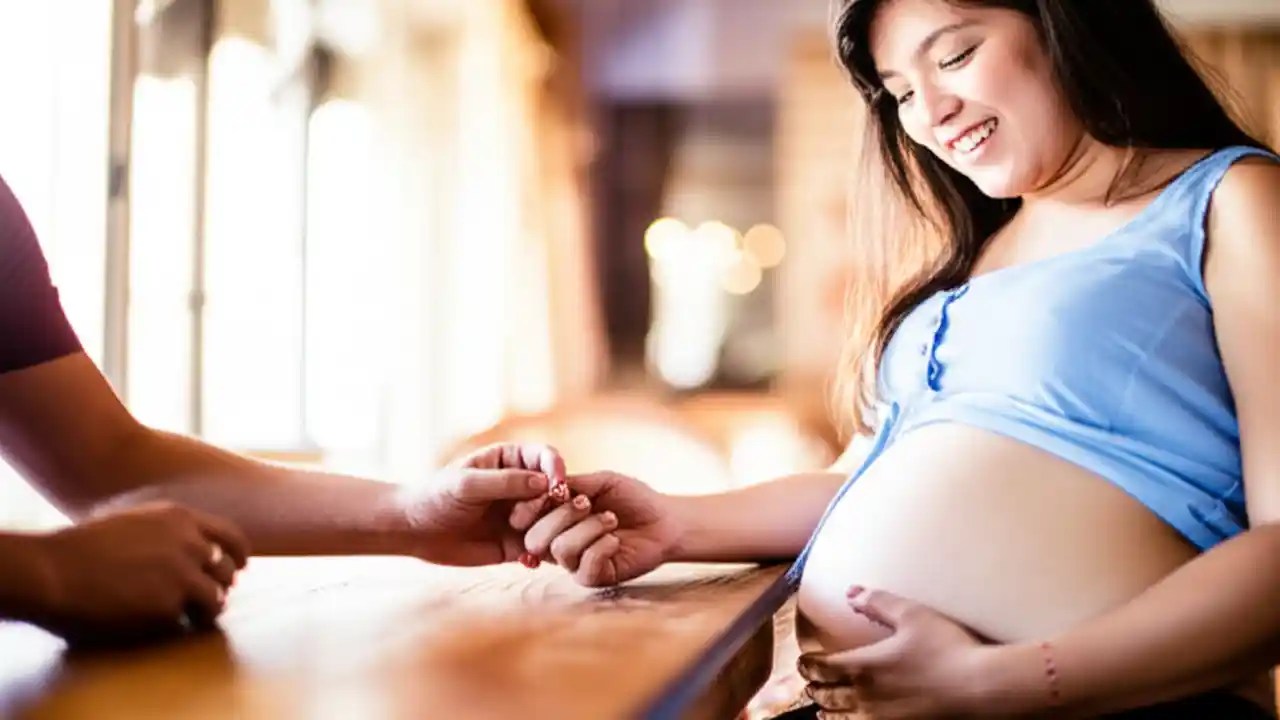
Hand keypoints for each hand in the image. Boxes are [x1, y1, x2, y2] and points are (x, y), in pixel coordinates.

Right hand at [25, 502, 248, 643]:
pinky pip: (186, 620)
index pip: (231, 536)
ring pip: (216, 599)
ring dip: (207, 610)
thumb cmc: (82, 547)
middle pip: (228, 571)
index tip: (240, 568)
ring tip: (192, 617)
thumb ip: (168, 531)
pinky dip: (178, 624)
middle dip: (221, 586)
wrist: (53, 569)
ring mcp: (182, 574)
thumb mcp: (134, 521)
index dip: (238, 555)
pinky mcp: (168, 606)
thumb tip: (196, 548)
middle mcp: (189, 543)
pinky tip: (158, 623)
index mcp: (181, 518)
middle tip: (210, 599)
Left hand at [397, 443, 567, 565]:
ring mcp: (522, 514)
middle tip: (520, 520)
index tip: (555, 486)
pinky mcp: (518, 542)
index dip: (556, 468)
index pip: (546, 457)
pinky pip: (542, 547)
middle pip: (556, 490)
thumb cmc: (436, 497)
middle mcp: (521, 486)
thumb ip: (505, 482)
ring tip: (526, 543)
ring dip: (549, 531)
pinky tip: (527, 560)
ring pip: (554, 519)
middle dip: (549, 505)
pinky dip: (542, 554)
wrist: (415, 531)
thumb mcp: (466, 484)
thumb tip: (545, 483)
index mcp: (510, 460)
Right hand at [512, 471, 682, 586]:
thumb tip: (547, 486)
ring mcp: (575, 563)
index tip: (551, 492)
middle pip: (533, 539)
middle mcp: (559, 542)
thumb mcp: (601, 482)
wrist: (664, 520)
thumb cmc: (633, 498)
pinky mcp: (594, 578)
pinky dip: (600, 547)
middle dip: (560, 516)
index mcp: (554, 518)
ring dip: (587, 529)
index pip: (523, 520)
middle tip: (587, 503)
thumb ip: (573, 484)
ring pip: (560, 550)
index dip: (529, 508)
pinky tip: (615, 540)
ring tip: (610, 519)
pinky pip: (583, 568)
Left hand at [797, 587, 995, 718]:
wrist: (980, 689)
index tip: (804, 661)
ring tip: (823, 711)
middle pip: (825, 697)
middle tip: (810, 684)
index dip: (808, 663)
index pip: (820, 667)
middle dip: (815, 689)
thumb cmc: (948, 649)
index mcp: (862, 666)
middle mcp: (864, 697)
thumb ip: (877, 602)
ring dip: (827, 713)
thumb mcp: (912, 615)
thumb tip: (851, 592)